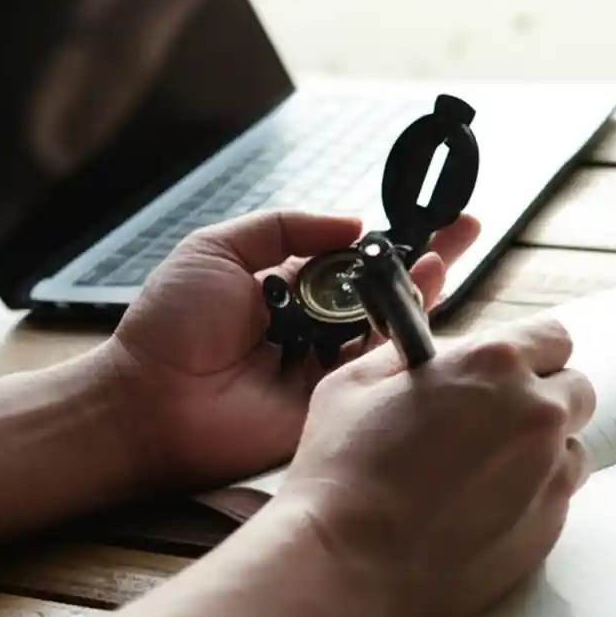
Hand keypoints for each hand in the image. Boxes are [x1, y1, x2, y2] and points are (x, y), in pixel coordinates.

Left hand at [107, 210, 480, 492]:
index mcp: (289, 286)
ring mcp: (329, 364)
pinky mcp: (335, 401)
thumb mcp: (219, 248)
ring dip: (420, 288)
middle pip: (385, 287)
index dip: (391, 236)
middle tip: (468, 228)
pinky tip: (422, 304)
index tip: (427, 215)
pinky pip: (377, 367)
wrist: (147, 399)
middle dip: (428, 257)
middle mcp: (317, 324)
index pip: (354, 258)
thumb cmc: (169, 324)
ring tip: (443, 256)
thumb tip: (354, 222)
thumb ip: (287, 227)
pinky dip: (403, 337)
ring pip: (388, 323)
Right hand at [273, 314, 594, 616]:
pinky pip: (560, 494)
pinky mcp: (551, 523)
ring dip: (543, 450)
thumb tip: (440, 353)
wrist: (348, 564)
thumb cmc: (343, 474)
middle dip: (544, 398)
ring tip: (486, 472)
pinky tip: (484, 506)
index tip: (512, 370)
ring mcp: (550, 471)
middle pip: (576, 390)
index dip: (531, 353)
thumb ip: (413, 355)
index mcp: (494, 364)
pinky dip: (535, 494)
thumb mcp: (356, 383)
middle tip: (497, 422)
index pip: (553, 338)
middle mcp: (536, 412)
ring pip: (572, 445)